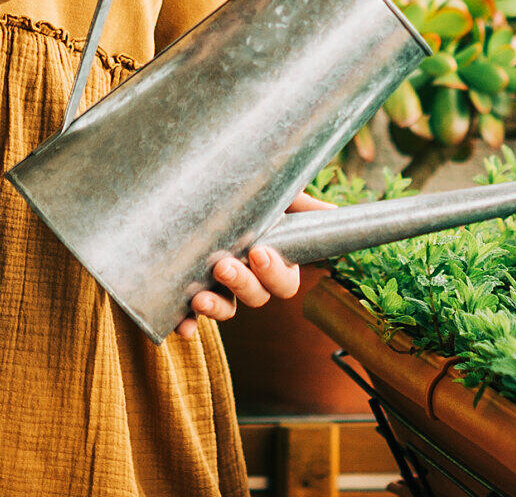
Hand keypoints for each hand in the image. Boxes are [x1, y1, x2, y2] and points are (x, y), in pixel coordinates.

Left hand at [174, 190, 332, 339]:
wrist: (195, 190)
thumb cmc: (243, 195)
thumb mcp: (272, 196)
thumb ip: (299, 205)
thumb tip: (333, 214)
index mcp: (272, 259)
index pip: (284, 281)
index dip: (274, 273)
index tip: (258, 253)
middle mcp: (249, 277)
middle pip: (257, 296)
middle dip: (242, 284)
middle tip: (224, 266)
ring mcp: (221, 287)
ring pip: (228, 308)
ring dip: (217, 308)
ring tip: (200, 297)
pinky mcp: (191, 291)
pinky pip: (192, 316)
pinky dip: (188, 323)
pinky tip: (182, 325)